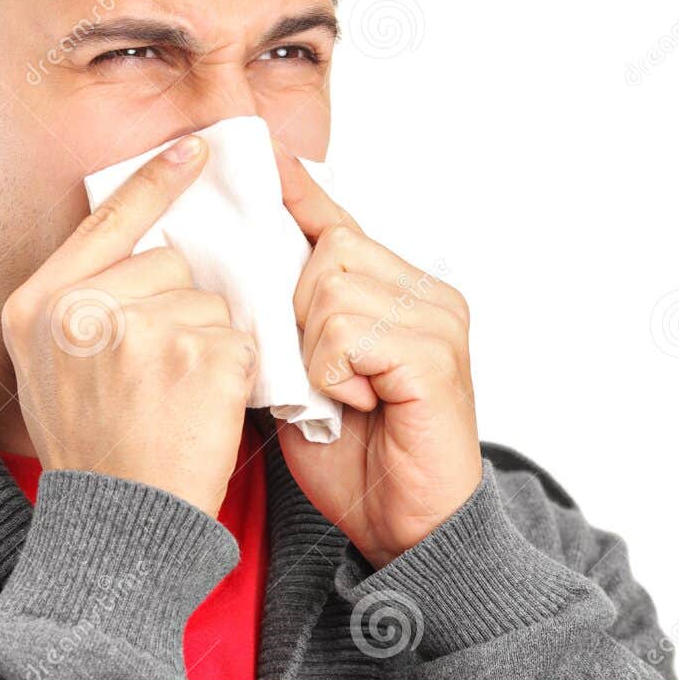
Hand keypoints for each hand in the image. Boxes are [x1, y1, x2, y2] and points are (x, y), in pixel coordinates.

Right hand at [1, 135, 256, 517]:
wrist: (117, 527)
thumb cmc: (94, 449)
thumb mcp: (53, 367)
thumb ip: (83, 303)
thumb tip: (150, 250)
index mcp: (38, 304)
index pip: (107, 221)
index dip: (155, 182)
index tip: (197, 148)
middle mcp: (80, 306)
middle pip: (168, 265)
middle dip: (178, 310)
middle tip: (153, 377)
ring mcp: (138, 327)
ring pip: (207, 303)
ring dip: (205, 347)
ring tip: (171, 402)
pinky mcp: (195, 353)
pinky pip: (237, 339)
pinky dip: (233, 376)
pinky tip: (199, 412)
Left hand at [273, 145, 482, 567]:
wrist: (406, 526)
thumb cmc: (355, 455)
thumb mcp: (305, 375)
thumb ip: (290, 320)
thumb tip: (241, 270)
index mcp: (395, 290)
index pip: (339, 223)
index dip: (298, 192)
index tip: (261, 153)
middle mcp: (425, 292)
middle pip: (330, 250)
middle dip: (300, 310)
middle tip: (319, 373)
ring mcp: (437, 318)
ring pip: (334, 287)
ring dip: (316, 350)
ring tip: (343, 394)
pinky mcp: (436, 354)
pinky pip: (349, 332)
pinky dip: (337, 373)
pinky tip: (360, 404)